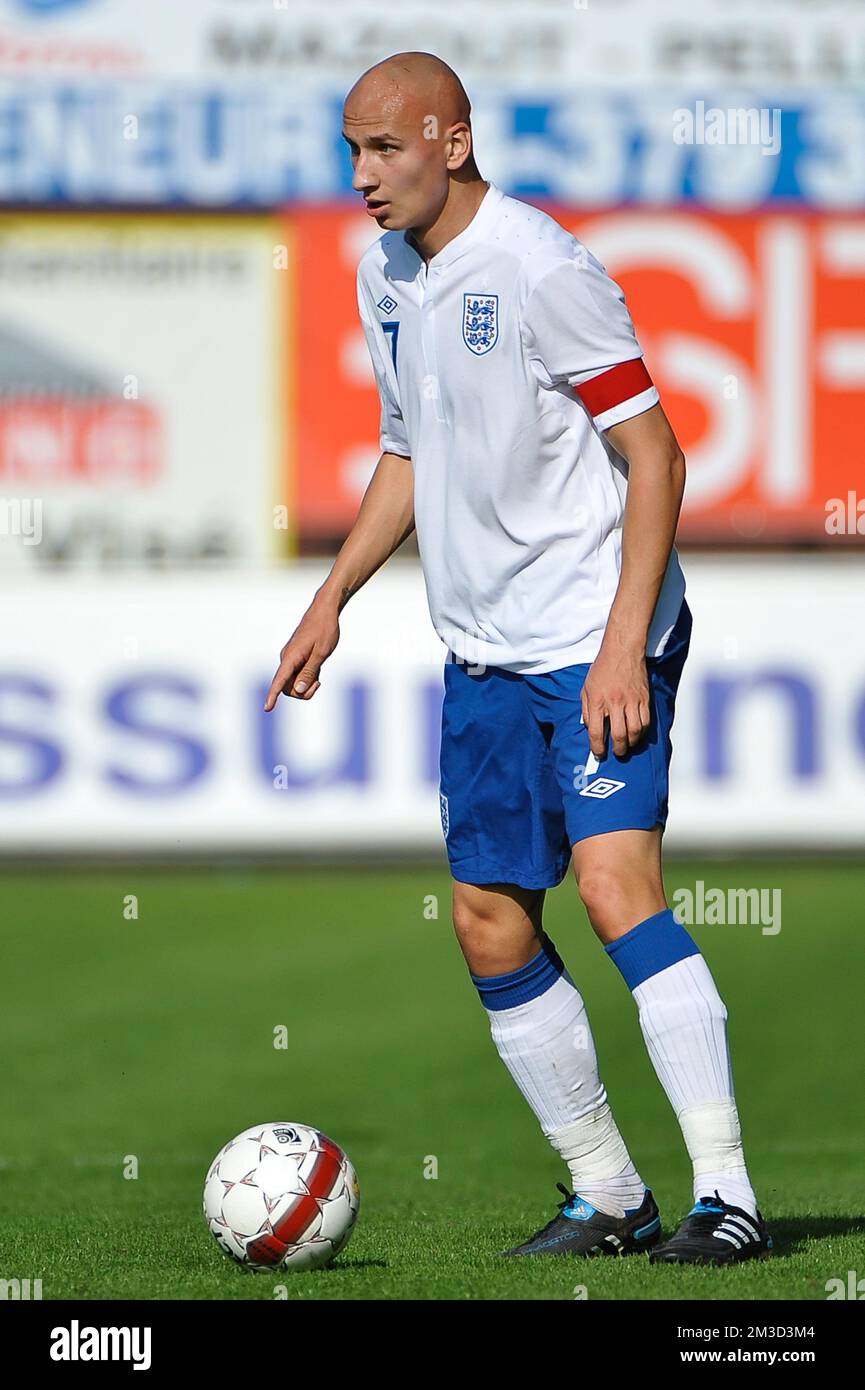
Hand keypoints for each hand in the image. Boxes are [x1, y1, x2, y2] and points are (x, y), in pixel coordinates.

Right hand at [263, 598, 339, 710]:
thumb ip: (309, 672)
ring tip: (319, 675)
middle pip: (288, 687)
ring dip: (306, 685)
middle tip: (319, 683)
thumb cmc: (325, 630)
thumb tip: (298, 689)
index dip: (273, 696)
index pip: (279, 681)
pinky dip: (307, 678)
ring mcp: (290, 659)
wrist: (324, 611)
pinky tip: (317, 670)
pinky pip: (298, 675)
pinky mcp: (295, 659)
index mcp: (291, 657)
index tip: (267, 708)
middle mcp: (286, 659)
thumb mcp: (321, 653)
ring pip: (293, 683)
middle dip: (302, 692)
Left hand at [581, 641, 649, 758]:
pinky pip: (646, 721)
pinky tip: (637, 733)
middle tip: (617, 753)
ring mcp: (631, 701)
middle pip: (619, 735)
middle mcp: (615, 702)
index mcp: (597, 701)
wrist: (622, 651)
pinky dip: (642, 732)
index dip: (597, 747)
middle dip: (618, 749)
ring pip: (635, 731)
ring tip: (627, 744)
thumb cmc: (603, 668)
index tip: (599, 754)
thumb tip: (588, 726)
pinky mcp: (644, 698)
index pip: (596, 731)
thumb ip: (585, 709)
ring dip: (632, 742)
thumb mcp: (586, 688)